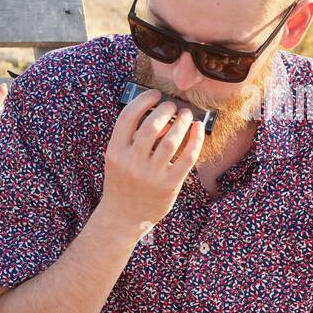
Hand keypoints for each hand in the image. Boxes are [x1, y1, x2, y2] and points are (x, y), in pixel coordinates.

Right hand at [97, 87, 204, 235]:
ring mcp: (151, 175)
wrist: (122, 217)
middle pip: (152, 126)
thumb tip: (162, 115)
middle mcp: (131, 163)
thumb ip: (133, 139)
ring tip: (186, 115)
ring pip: (171, 140)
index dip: (143, 100)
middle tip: (173, 106)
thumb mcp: (118, 160)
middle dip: (166, 109)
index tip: (155, 95)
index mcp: (114, 152)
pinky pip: (187, 157)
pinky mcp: (169, 185)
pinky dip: (195, 139)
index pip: (127, 117)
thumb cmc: (122, 183)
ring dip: (182, 122)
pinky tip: (198, 128)